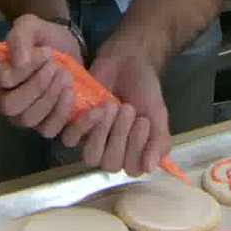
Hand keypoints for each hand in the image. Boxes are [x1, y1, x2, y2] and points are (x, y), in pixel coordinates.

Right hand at [0, 14, 81, 136]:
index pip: (0, 81)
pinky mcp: (45, 124)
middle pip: (10, 106)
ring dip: (51, 97)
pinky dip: (63, 112)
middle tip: (56, 67)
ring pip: (29, 120)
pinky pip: (50, 130)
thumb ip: (19, 37)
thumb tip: (18, 62)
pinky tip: (72, 92)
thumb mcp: (31, 26)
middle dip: (37, 86)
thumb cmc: (44, 37)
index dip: (24, 69)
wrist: (69, 47)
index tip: (46, 52)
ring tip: (65, 76)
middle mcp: (3, 100)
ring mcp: (23, 116)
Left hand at [58, 51, 168, 176]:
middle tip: (128, 108)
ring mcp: (92, 141)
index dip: (136, 148)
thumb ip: (159, 141)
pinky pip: (71, 138)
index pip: (132, 169)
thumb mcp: (158, 115)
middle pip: (110, 165)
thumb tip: (150, 168)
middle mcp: (112, 153)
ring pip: (91, 156)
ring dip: (103, 131)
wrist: (127, 61)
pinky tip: (96, 107)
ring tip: (112, 105)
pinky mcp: (75, 126)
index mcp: (134, 154)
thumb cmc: (144, 90)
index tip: (144, 121)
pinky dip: (84, 124)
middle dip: (120, 135)